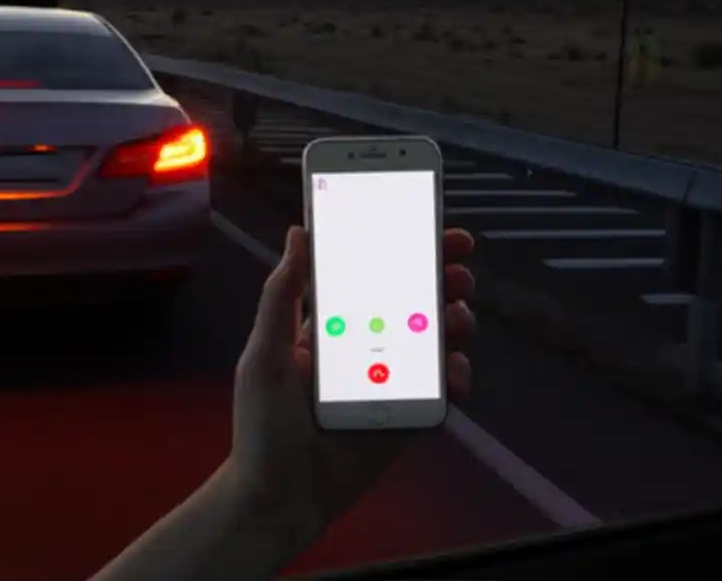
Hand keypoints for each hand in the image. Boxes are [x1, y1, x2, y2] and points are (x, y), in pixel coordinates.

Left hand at [228, 225, 475, 549]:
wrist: (280, 498)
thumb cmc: (262, 425)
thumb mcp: (264, 353)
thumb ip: (281, 295)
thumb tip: (299, 233)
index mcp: (328, 326)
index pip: (369, 276)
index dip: (401, 249)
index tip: (429, 224)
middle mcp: (363, 347)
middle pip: (412, 301)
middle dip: (441, 278)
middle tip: (457, 267)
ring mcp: (390, 381)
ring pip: (435, 340)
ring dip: (456, 320)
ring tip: (459, 316)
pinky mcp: (408, 415)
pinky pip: (442, 389)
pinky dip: (456, 376)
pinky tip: (454, 371)